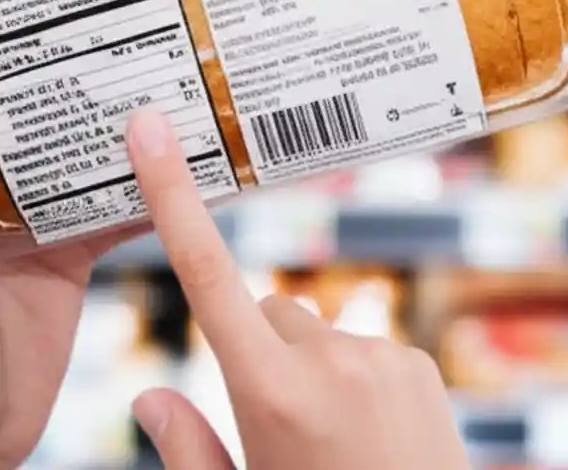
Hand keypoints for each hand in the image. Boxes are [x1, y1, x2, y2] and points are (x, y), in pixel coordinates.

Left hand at [0, 64, 122, 469]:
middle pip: (17, 123)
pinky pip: (109, 217)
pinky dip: (142, 194)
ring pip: (70, 162)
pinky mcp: (69, 262)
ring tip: (149, 77)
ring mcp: (28, 230)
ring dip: (103, 129)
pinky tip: (176, 166)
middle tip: (100, 24)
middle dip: (51, 78)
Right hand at [125, 110, 470, 469]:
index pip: (204, 275)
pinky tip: (370, 434)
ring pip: (313, 329)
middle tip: (272, 419)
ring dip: (308, 362)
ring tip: (331, 439)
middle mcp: (327, 360)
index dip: (171, 196)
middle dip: (255, 343)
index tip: (152, 130)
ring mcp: (381, 355)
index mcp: (268, 394)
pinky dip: (353, 374)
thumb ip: (189, 447)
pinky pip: (361, 345)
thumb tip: (148, 400)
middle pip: (263, 309)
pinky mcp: (420, 363)